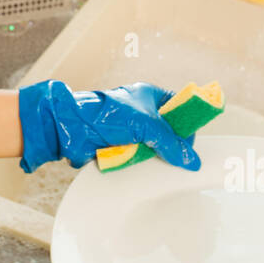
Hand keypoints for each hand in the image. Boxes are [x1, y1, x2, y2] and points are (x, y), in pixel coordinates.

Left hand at [16, 80, 200, 172]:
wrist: (71, 127)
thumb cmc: (105, 114)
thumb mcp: (146, 124)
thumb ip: (170, 142)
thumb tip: (191, 160)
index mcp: (149, 96)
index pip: (178, 108)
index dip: (187, 123)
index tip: (192, 141)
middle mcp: (141, 112)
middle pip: (167, 132)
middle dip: (169, 145)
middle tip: (175, 156)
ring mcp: (130, 131)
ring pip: (153, 148)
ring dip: (152, 156)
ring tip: (152, 160)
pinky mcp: (120, 148)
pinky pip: (139, 159)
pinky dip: (139, 164)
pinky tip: (139, 166)